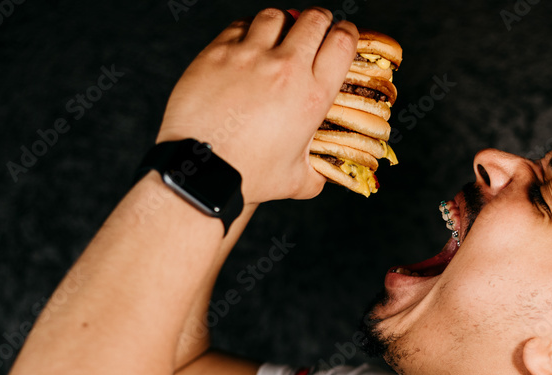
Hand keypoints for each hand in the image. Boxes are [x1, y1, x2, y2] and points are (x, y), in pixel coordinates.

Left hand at [156, 8, 357, 202]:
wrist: (204, 172)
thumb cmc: (250, 177)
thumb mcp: (298, 180)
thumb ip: (316, 172)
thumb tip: (324, 173)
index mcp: (312, 96)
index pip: (343, 43)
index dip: (347, 33)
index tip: (343, 35)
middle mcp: (286, 69)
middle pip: (313, 19)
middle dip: (318, 20)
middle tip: (314, 29)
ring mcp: (249, 57)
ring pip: (275, 16)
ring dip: (282, 23)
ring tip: (277, 36)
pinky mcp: (218, 53)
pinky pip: (239, 26)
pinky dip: (247, 31)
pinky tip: (246, 46)